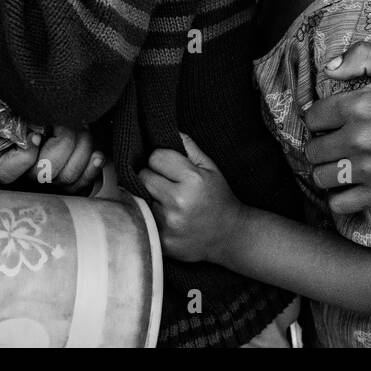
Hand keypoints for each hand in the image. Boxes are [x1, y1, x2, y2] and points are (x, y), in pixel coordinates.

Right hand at [0, 101, 107, 195]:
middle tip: (65, 123)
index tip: (35, 134)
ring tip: (80, 130)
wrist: (61, 118)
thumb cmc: (30, 117)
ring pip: (69, 175)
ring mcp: (52, 182)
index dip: (25, 153)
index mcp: (5, 164)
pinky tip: (96, 153)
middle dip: (62, 141)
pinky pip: (86, 184)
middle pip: (46, 171)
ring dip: (81, 146)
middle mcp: (28, 177)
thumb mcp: (6, 113)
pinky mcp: (74, 184)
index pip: (9, 172)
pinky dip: (93, 165)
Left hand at [141, 134, 243, 263]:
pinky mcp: (162, 240)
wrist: (230, 235)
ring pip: (140, 198)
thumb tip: (168, 130)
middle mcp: (179, 201)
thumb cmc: (218, 198)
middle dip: (152, 177)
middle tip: (166, 184)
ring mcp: (169, 223)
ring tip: (167, 202)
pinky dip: (151, 216)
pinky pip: (144, 219)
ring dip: (149, 197)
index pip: (155, 157)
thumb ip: (189, 147)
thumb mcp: (211, 168)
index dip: (160, 160)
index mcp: (192, 179)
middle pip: (143, 177)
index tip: (168, 168)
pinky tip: (166, 217)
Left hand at [302, 43, 370, 215]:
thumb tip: (328, 69)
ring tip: (338, 166)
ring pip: (321, 177)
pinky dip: (337, 199)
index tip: (328, 122)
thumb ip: (361, 55)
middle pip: (313, 150)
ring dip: (325, 172)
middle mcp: (357, 138)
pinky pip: (341, 204)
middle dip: (319, 145)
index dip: (317, 119)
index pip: (312, 118)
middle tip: (333, 144)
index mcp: (357, 105)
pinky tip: (346, 189)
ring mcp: (368, 168)